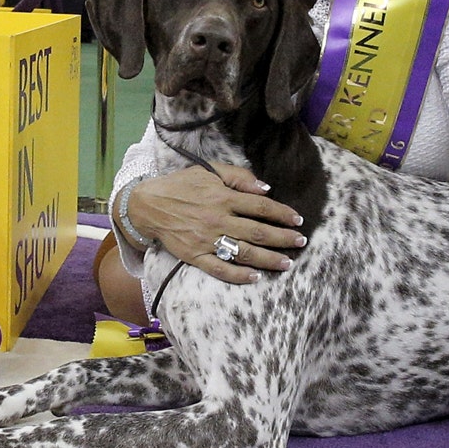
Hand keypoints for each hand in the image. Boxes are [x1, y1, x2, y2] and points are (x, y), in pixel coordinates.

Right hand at [126, 164, 305, 283]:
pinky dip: (238, 275)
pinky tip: (255, 277)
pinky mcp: (195, 256)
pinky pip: (220, 269)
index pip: (261, 206)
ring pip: (244, 252)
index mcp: (222, 196)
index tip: (297, 220)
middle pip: (258, 231)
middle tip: (301, 242)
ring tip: (287, 262)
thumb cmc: (180, 185)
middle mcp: (218, 219)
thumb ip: (238, 176)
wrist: (147, 205)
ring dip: (269, 259)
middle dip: (283, 238)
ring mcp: (206, 240)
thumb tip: (265, 188)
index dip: (282, 213)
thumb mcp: (207, 170)